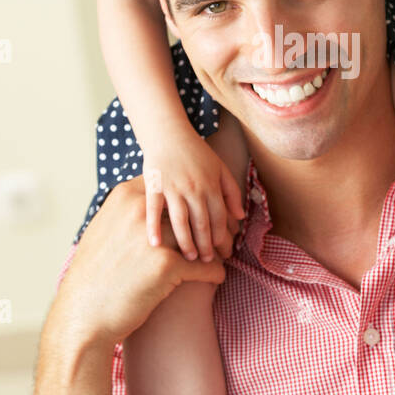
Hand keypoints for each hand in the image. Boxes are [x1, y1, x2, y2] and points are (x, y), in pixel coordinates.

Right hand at [55, 176, 228, 347]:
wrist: (84, 314)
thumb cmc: (94, 274)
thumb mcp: (104, 229)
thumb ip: (127, 211)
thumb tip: (148, 201)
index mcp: (126, 197)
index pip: (172, 189)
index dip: (191, 200)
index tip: (204, 211)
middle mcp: (140, 212)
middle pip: (192, 208)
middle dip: (212, 220)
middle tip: (226, 232)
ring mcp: (154, 238)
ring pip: (203, 235)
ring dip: (218, 247)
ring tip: (224, 254)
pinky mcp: (166, 266)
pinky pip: (205, 265)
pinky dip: (215, 272)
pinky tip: (217, 277)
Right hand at [141, 129, 245, 261]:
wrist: (168, 134)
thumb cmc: (196, 152)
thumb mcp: (220, 169)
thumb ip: (232, 192)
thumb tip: (240, 216)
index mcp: (211, 185)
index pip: (220, 217)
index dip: (222, 237)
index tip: (223, 253)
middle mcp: (194, 188)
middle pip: (202, 223)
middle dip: (206, 245)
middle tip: (206, 261)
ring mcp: (173, 187)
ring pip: (181, 220)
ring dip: (186, 241)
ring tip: (190, 257)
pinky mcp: (154, 185)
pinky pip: (154, 209)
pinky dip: (154, 226)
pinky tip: (154, 243)